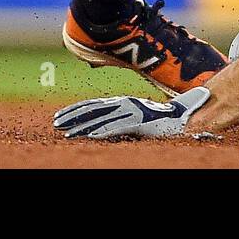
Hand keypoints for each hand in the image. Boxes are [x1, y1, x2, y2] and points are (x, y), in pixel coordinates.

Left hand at [53, 86, 212, 139]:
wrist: (183, 118)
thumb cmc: (158, 119)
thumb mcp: (134, 116)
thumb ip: (118, 117)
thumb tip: (98, 124)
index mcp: (121, 101)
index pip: (92, 106)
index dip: (74, 111)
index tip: (59, 117)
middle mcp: (124, 103)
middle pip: (92, 110)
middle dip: (72, 117)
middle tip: (55, 124)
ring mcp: (132, 111)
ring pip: (101, 119)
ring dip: (82, 127)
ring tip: (67, 134)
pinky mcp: (140, 121)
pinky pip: (118, 127)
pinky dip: (102, 131)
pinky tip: (90, 136)